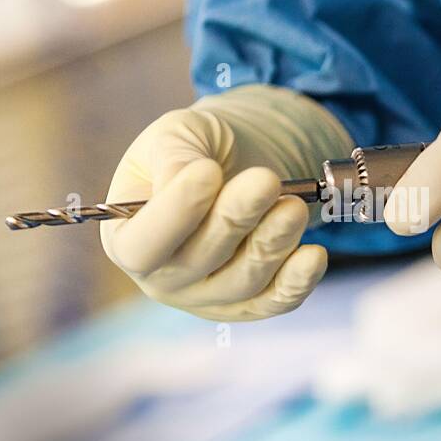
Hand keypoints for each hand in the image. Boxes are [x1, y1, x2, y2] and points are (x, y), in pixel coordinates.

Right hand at [100, 86, 354, 320]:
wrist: (235, 167)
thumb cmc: (194, 152)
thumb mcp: (174, 136)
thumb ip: (173, 157)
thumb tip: (189, 180)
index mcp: (126, 238)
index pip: (143, 244)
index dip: (175, 212)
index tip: (208, 171)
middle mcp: (162, 278)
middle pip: (199, 261)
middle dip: (235, 218)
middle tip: (266, 180)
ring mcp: (206, 297)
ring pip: (243, 281)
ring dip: (272, 242)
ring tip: (295, 205)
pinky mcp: (248, 304)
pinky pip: (275, 302)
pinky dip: (297, 281)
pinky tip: (314, 254)